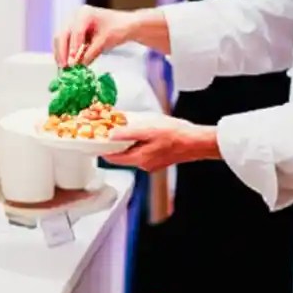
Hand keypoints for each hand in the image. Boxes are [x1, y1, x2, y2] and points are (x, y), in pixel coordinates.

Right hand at [53, 6, 139, 66]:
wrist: (125, 25)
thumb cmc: (118, 28)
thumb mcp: (105, 41)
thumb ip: (91, 53)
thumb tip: (79, 65)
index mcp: (85, 13)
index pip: (76, 31)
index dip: (73, 47)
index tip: (72, 60)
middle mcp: (75, 16)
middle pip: (63, 34)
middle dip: (62, 52)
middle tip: (64, 66)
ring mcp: (72, 23)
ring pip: (61, 39)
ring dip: (61, 54)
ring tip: (63, 67)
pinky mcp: (73, 31)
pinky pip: (65, 42)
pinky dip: (65, 53)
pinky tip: (65, 63)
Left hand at [103, 114, 219, 171]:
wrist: (198, 141)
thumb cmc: (176, 134)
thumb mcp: (148, 128)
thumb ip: (128, 132)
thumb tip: (111, 134)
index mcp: (138, 159)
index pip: (111, 158)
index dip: (101, 148)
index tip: (95, 138)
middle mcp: (144, 164)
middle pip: (120, 156)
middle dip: (113, 144)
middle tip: (106, 130)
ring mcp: (152, 162)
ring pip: (131, 153)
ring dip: (125, 143)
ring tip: (120, 128)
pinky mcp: (159, 158)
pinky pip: (142, 151)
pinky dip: (136, 143)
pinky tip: (139, 133)